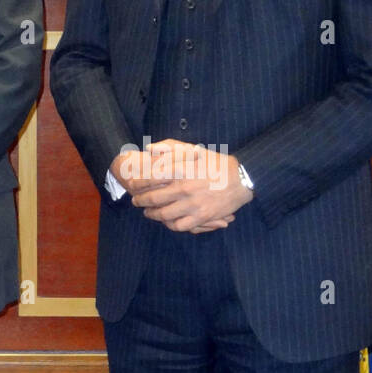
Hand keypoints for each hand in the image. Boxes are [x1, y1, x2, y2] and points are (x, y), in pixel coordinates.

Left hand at [126, 139, 251, 232]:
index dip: (137, 183)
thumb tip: (148, 149)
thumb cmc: (213, 162)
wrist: (239, 179)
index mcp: (179, 170)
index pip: (149, 178)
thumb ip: (168, 147)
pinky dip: (169, 225)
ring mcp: (192, 204)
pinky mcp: (201, 217)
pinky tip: (166, 221)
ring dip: (151, 214)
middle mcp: (183, 188)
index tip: (132, 185)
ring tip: (148, 213)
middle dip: (140, 201)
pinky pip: (179, 226)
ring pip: (163, 214)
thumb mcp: (191, 149)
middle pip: (153, 199)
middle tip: (136, 201)